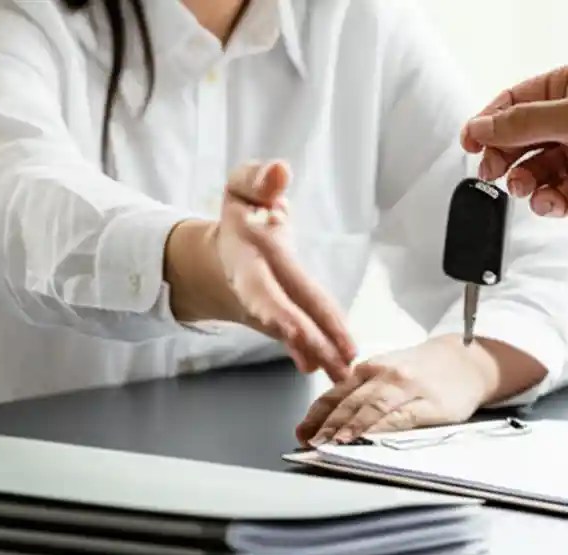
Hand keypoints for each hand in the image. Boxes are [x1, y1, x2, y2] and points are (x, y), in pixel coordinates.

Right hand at [165, 160, 355, 380]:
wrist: (224, 256)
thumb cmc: (243, 216)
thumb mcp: (241, 187)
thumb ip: (257, 178)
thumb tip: (280, 170)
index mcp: (245, 256)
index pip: (261, 287)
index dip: (276, 310)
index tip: (293, 331)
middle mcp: (257, 287)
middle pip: (282, 315)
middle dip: (306, 340)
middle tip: (333, 362)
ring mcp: (271, 307)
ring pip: (294, 332)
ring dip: (318, 353)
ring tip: (343, 373)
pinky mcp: (286, 319)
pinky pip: (302, 338)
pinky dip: (318, 353)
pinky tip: (337, 370)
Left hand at [294, 335, 544, 445]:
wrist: (467, 361)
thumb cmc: (424, 371)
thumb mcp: (388, 373)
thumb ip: (361, 392)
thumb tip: (328, 420)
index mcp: (371, 369)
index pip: (336, 393)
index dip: (316, 414)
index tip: (301, 432)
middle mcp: (386, 375)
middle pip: (351, 401)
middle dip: (328, 424)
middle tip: (311, 443)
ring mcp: (409, 388)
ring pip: (374, 407)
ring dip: (352, 426)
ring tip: (334, 443)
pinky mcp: (432, 404)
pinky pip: (404, 417)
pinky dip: (384, 428)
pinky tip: (371, 438)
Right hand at [460, 63, 567, 253]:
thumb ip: (521, 124)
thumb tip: (479, 127)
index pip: (517, 100)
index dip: (490, 121)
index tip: (468, 141)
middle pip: (521, 138)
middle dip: (504, 156)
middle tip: (489, 172)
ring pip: (535, 170)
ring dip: (525, 182)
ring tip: (526, 189)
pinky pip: (554, 196)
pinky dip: (547, 202)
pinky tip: (550, 203)